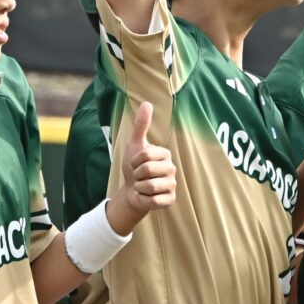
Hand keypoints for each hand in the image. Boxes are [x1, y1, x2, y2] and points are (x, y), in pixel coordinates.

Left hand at [119, 101, 176, 216]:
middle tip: (138, 176)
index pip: (145, 155)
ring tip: (142, 186)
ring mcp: (172, 184)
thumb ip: (141, 125)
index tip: (135, 163)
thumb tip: (147, 103)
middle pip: (147, 170)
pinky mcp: (170, 199)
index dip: (134, 161)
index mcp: (165, 154)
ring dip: (139, 187)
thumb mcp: (135, 145)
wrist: (131, 191)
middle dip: (136, 174)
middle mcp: (172, 168)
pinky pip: (154, 200)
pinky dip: (144, 199)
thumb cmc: (134, 167)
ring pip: (149, 185)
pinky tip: (147, 196)